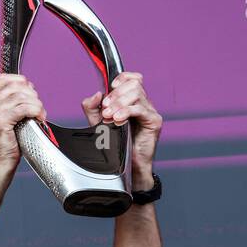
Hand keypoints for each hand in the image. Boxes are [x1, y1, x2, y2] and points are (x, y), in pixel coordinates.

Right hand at [0, 74, 45, 176]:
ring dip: (36, 104)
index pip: (5, 79)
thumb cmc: (6, 145)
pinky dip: (36, 110)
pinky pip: (23, 108)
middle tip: (38, 108)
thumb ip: (13, 103)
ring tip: (40, 115)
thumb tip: (29, 88)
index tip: (31, 95)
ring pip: (21, 96)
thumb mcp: (7, 119)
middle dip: (32, 94)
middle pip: (15, 85)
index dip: (22, 83)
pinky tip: (39, 118)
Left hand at [81, 72, 162, 186]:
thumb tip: (96, 94)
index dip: (121, 79)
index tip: (109, 89)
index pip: (132, 78)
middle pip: (134, 84)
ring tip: (109, 116)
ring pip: (137, 94)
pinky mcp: (154, 121)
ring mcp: (150, 112)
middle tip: (105, 109)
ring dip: (119, 103)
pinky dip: (127, 111)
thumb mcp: (97, 123)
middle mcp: (143, 104)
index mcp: (132, 101)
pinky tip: (118, 119)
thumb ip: (92, 108)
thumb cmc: (114, 146)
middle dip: (116, 94)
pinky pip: (141, 109)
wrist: (125, 168)